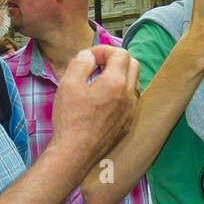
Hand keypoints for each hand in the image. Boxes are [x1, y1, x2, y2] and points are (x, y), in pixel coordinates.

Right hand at [51, 45, 139, 173]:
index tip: (91, 58)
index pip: (121, 53)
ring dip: (121, 76)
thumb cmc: (71, 120)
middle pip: (133, 65)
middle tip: (98, 66)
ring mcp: (130, 111)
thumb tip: (90, 56)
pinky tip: (104, 100)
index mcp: (115, 83)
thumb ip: (81, 62)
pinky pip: (131, 101)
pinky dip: (121, 93)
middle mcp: (128, 96)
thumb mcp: (69, 83)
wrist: (75, 153)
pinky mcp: (127, 124)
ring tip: (100, 82)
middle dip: (116, 60)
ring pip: (134, 83)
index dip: (104, 51)